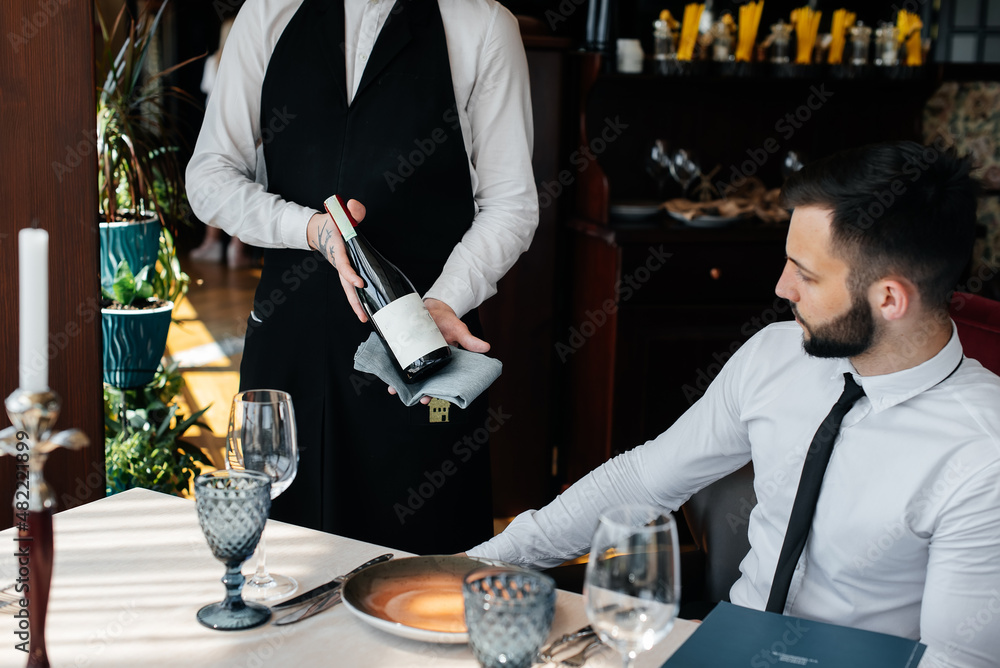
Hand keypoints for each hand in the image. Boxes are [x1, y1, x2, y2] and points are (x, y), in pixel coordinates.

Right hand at [307, 199, 367, 321]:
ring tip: (365, 318)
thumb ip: (351, 210)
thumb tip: (354, 207)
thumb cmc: (331, 223)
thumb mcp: (339, 214)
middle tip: (363, 316)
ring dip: (356, 304)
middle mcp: (340, 264)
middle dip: (355, 301)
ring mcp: (342, 269)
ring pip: (349, 289)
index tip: (360, 282)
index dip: (350, 274)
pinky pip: (351, 287)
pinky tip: (366, 309)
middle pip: (347, 286)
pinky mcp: (345, 272)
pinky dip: (358, 298)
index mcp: (338, 251)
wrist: (318, 230)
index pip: (345, 265)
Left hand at [386, 299, 489, 403]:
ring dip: (400, 382)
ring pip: (407, 373)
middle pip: (420, 381)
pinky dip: (391, 367)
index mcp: (441, 363)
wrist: (433, 307)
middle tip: (409, 396)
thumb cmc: (447, 320)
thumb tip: (486, 347)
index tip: (427, 398)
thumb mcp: (458, 329)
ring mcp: (414, 355)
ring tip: (394, 388)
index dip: (432, 392)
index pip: (437, 382)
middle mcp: (427, 362)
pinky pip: (396, 360)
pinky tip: (385, 372)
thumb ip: (469, 339)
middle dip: (414, 390)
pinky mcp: (404, 347)